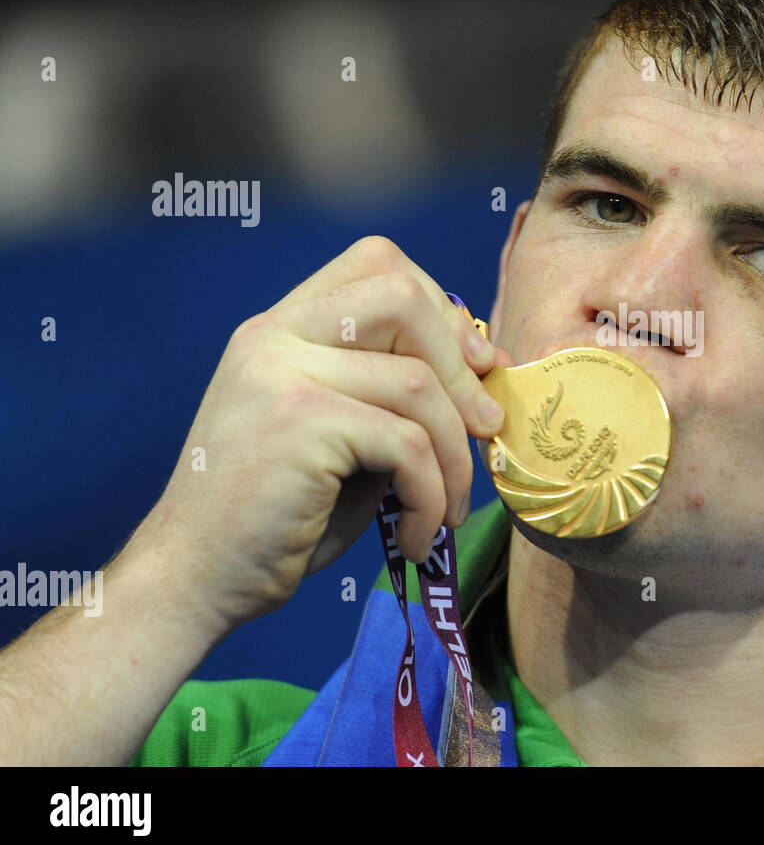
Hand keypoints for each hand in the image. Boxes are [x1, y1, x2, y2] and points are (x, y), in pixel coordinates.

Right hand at [136, 236, 513, 629]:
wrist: (196, 581)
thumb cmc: (280, 518)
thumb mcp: (345, 437)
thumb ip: (393, 392)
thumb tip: (487, 369)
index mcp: (283, 327)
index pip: (379, 263)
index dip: (443, 310)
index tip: (476, 369)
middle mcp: (275, 335)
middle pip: (403, 296)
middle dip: (462, 367)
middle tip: (482, 431)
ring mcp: (281, 372)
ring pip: (417, 382)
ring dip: (454, 455)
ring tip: (446, 511)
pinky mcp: (299, 422)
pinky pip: (407, 443)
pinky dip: (430, 496)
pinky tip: (413, 536)